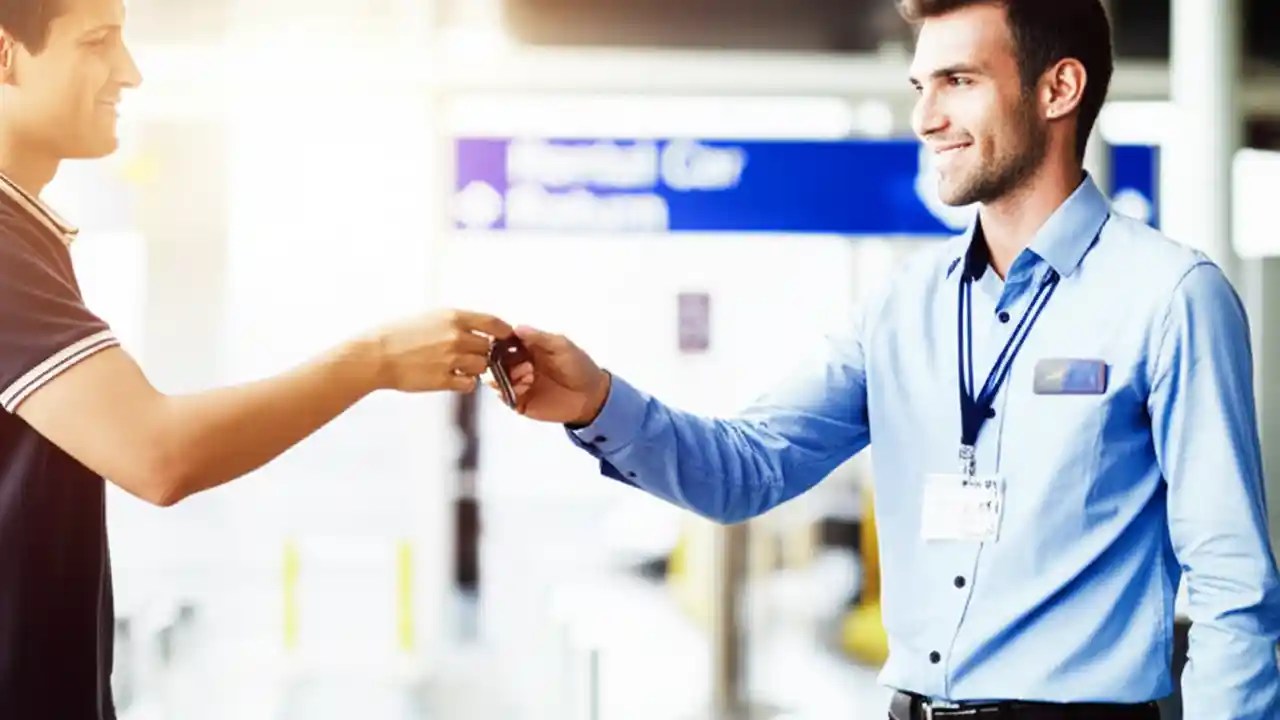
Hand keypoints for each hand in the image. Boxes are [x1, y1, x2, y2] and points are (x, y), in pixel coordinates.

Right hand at [368, 309, 512, 392]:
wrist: (376, 355)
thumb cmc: (399, 335)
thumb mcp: (430, 317)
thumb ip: (456, 322)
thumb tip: (479, 327)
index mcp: (453, 318)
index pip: (493, 323)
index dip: (504, 331)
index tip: (506, 337)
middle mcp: (456, 337)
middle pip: (489, 348)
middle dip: (485, 353)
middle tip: (472, 356)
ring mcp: (451, 359)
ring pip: (482, 367)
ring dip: (475, 369)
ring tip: (457, 366)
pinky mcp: (444, 379)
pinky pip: (470, 384)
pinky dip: (466, 382)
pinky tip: (453, 378)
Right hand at [495, 326, 610, 424]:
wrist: (591, 397)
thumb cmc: (580, 368)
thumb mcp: (562, 346)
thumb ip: (540, 338)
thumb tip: (517, 328)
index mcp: (530, 349)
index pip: (506, 342)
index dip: (500, 341)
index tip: (498, 340)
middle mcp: (521, 365)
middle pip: (497, 360)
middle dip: (499, 359)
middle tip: (513, 361)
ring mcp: (520, 384)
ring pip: (497, 378)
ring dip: (503, 375)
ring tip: (523, 375)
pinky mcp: (521, 401)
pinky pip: (505, 396)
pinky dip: (507, 391)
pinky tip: (521, 387)